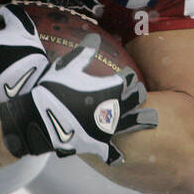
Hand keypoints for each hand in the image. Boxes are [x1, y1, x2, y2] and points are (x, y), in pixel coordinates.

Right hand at [0, 34, 156, 164]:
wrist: (41, 117)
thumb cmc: (54, 89)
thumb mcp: (68, 66)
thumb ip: (85, 52)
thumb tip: (94, 36)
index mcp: (110, 88)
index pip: (128, 79)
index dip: (127, 77)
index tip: (125, 75)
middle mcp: (115, 108)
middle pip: (137, 99)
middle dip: (138, 95)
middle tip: (139, 94)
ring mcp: (108, 128)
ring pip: (134, 124)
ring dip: (142, 120)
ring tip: (152, 119)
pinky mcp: (98, 144)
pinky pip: (112, 153)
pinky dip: (115, 154)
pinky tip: (120, 156)